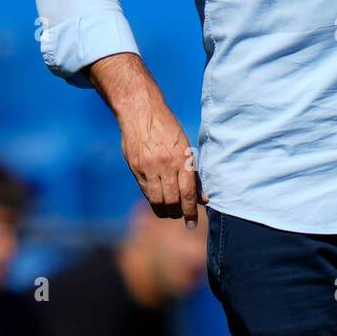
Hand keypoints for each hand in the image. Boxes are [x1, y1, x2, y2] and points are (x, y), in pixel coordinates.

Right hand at [117, 97, 208, 226]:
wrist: (141, 112)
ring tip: (170, 212)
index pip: (187, 193)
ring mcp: (147, 168)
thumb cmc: (168, 128)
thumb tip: (201, 197)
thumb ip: (192, 172)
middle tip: (181, 216)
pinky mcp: (134, 169)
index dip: (190, 211)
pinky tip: (158, 200)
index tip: (192, 224)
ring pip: (156, 200)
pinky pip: (145, 191)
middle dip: (177, 213)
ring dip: (164, 210)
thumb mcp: (185, 146)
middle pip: (171, 201)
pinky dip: (152, 199)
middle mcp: (164, 166)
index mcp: (181, 159)